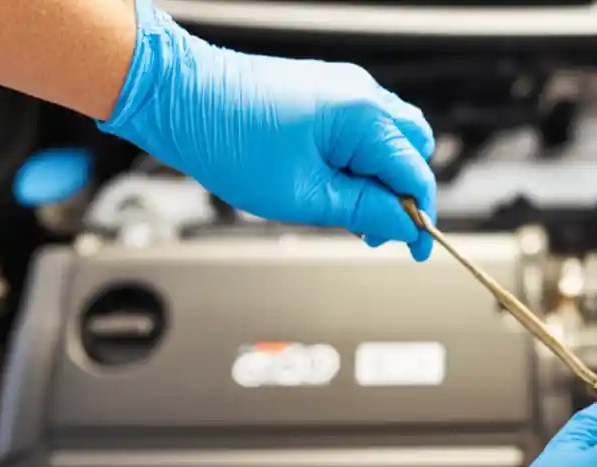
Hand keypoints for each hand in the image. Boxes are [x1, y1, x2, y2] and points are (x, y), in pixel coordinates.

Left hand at [98, 0, 435, 259]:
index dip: (419, 218)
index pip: (415, 174)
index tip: (416, 248)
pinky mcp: (326, 93)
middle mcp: (361, 94)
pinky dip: (362, 161)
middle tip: (376, 228)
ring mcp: (344, 89)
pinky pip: (366, 129)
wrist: (177, 96)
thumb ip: (363, 211)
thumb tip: (403, 225)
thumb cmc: (228, 138)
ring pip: (392, 140)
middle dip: (403, 195)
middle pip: (414, 152)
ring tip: (348, 210)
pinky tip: (335, 184)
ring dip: (382, 179)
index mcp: (363, 116)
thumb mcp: (303, 195)